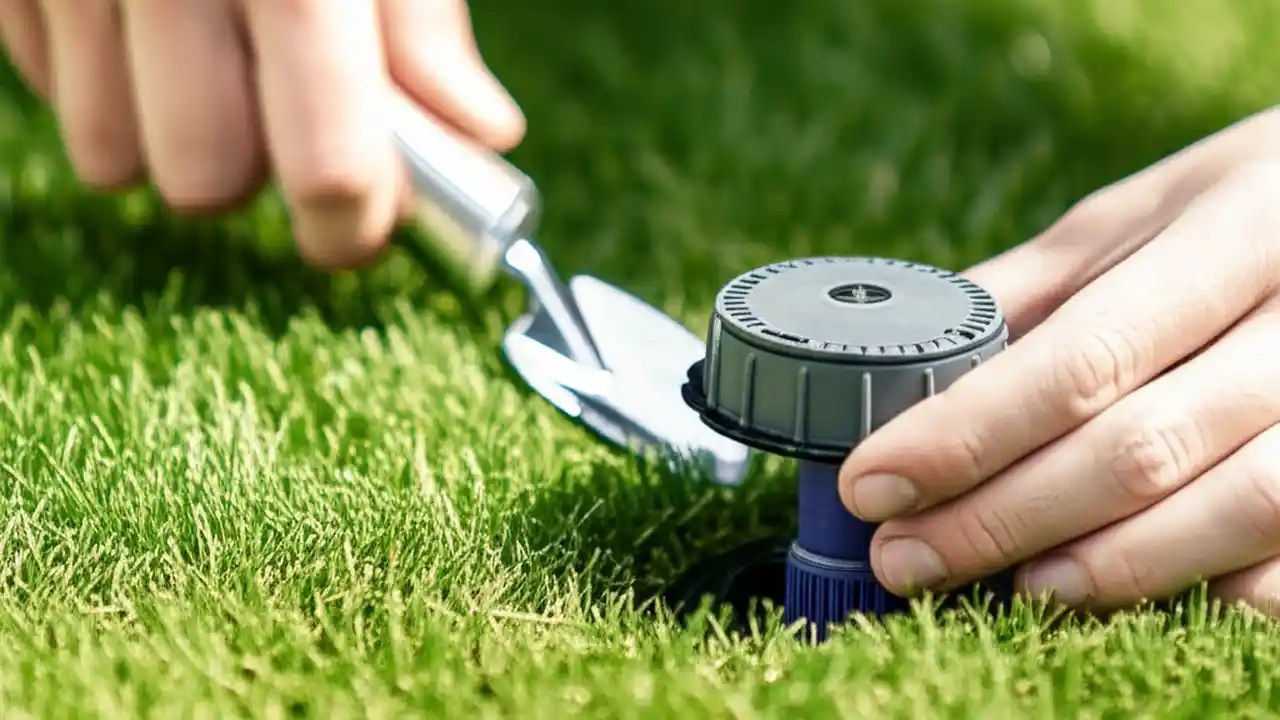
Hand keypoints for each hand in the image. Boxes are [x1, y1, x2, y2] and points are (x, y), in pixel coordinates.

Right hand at [0, 0, 523, 268]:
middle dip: (252, 177)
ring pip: (109, 157)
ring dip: (165, 139)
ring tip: (201, 61)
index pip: (332, 167)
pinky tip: (134, 18)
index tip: (362, 229)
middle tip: (276, 122)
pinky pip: (46, 91)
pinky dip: (97, 81)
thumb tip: (480, 135)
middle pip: (206, 183)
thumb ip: (425, 21)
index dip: (354, 228)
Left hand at [837, 106, 1279, 616]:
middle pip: (1142, 447)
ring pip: (1236, 509)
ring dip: (1110, 566)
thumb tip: (904, 354)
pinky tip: (1140, 596)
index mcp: (1231, 231)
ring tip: (1017, 589)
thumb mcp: (1146, 216)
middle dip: (1004, 516)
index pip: (1082, 356)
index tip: (872, 482)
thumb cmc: (1250, 208)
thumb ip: (1035, 287)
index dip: (968, 433)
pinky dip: (1220, 586)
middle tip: (906, 557)